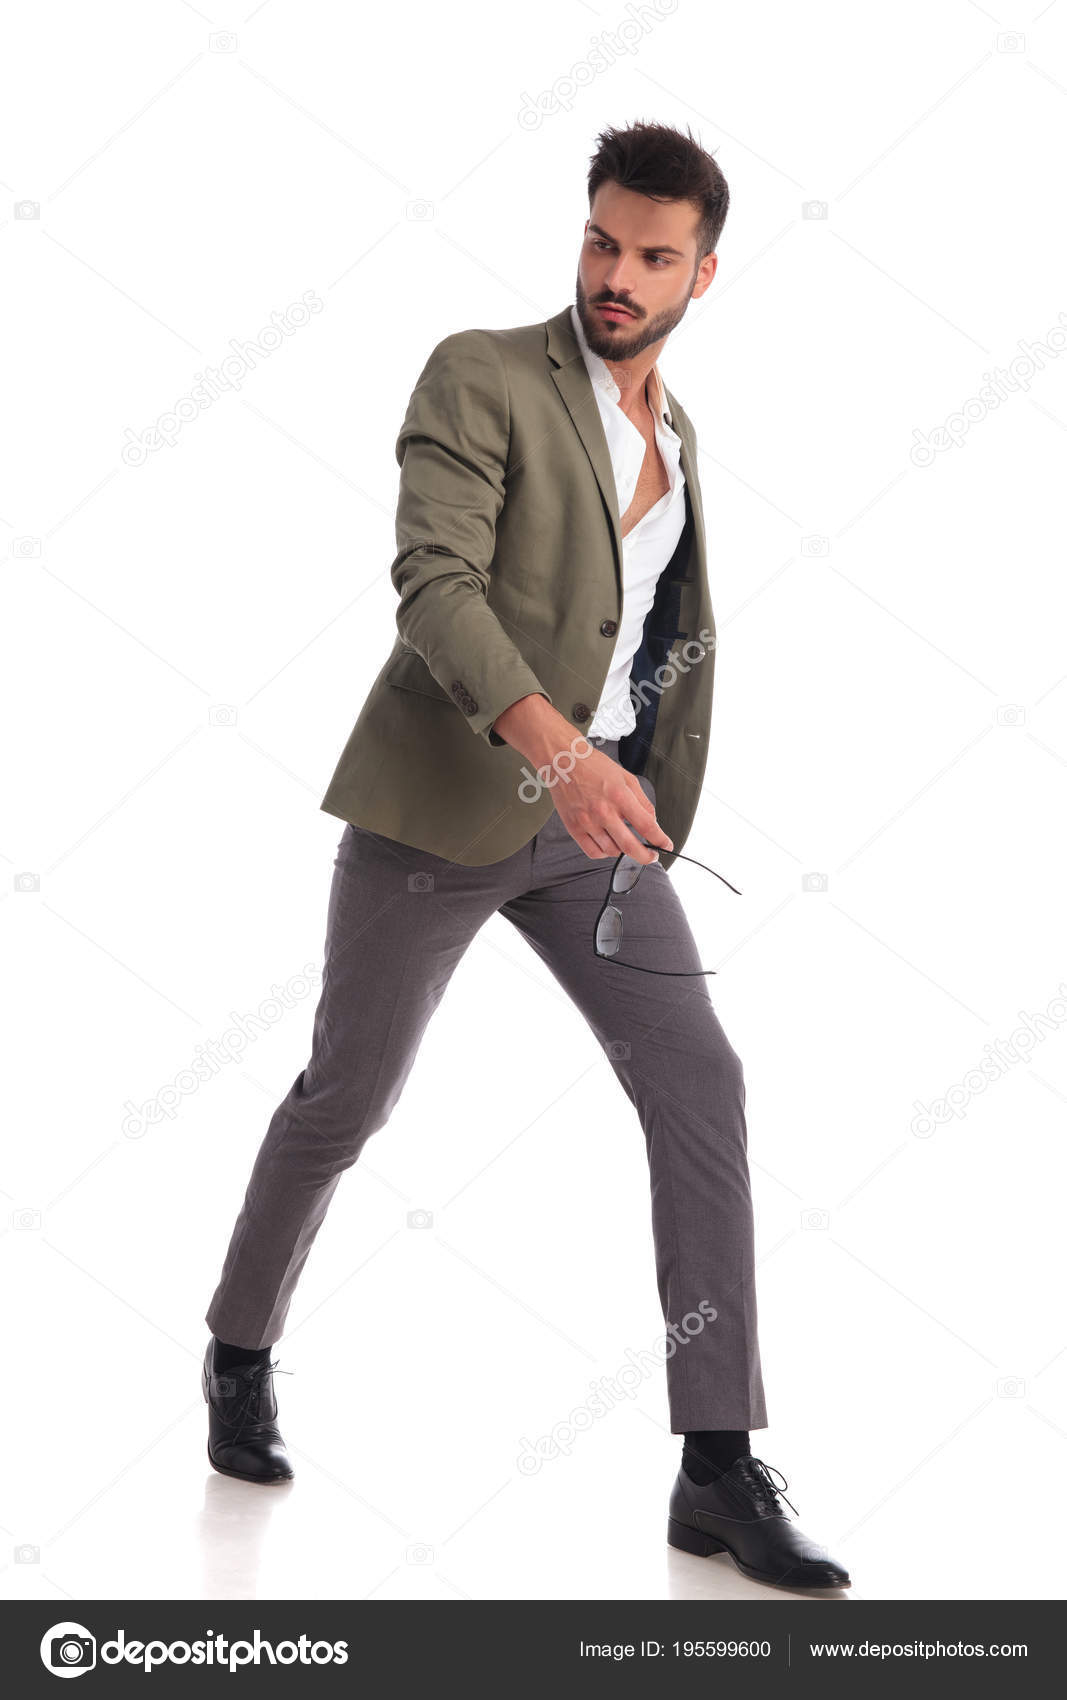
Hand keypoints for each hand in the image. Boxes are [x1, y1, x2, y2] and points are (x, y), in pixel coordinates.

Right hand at [550, 747, 673, 861]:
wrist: (563, 761)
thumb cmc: (594, 766)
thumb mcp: (626, 777)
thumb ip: (642, 801)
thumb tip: (653, 822)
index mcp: (620, 796)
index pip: (646, 826)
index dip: (660, 840)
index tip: (666, 845)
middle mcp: (603, 811)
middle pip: (630, 846)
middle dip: (646, 856)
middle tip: (651, 856)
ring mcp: (587, 821)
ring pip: (612, 851)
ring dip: (623, 851)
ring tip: (626, 843)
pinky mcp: (573, 827)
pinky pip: (592, 852)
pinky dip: (604, 853)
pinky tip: (609, 845)